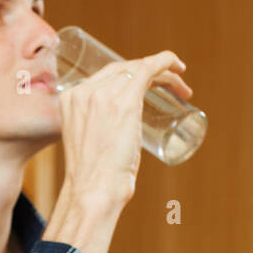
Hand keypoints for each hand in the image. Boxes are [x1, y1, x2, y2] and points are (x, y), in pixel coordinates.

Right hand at [54, 49, 192, 207]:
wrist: (92, 191)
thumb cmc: (93, 179)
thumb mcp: (88, 146)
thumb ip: (97, 133)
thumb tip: (117, 139)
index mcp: (70, 99)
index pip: (105, 76)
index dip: (129, 75)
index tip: (147, 85)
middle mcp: (84, 91)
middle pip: (123, 69)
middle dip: (149, 73)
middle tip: (170, 88)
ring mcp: (104, 94)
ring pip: (139, 69)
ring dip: (164, 74)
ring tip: (182, 90)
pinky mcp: (125, 101)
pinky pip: (148, 68)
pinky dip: (166, 62)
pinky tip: (178, 66)